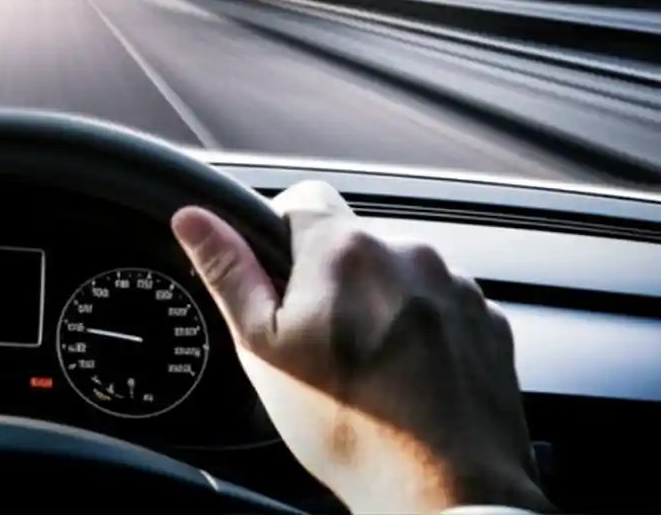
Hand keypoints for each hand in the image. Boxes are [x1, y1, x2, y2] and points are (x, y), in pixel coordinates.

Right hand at [171, 181, 550, 513]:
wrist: (445, 493)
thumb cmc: (351, 428)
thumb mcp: (263, 350)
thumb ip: (229, 272)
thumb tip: (193, 217)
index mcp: (345, 251)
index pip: (302, 198)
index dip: (280, 234)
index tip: (279, 280)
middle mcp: (409, 253)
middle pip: (352, 243)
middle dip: (331, 280)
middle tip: (318, 343)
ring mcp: (457, 288)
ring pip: (399, 275)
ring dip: (380, 304)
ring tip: (368, 369)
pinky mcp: (490, 322)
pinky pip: (443, 307)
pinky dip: (423, 331)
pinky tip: (407, 378)